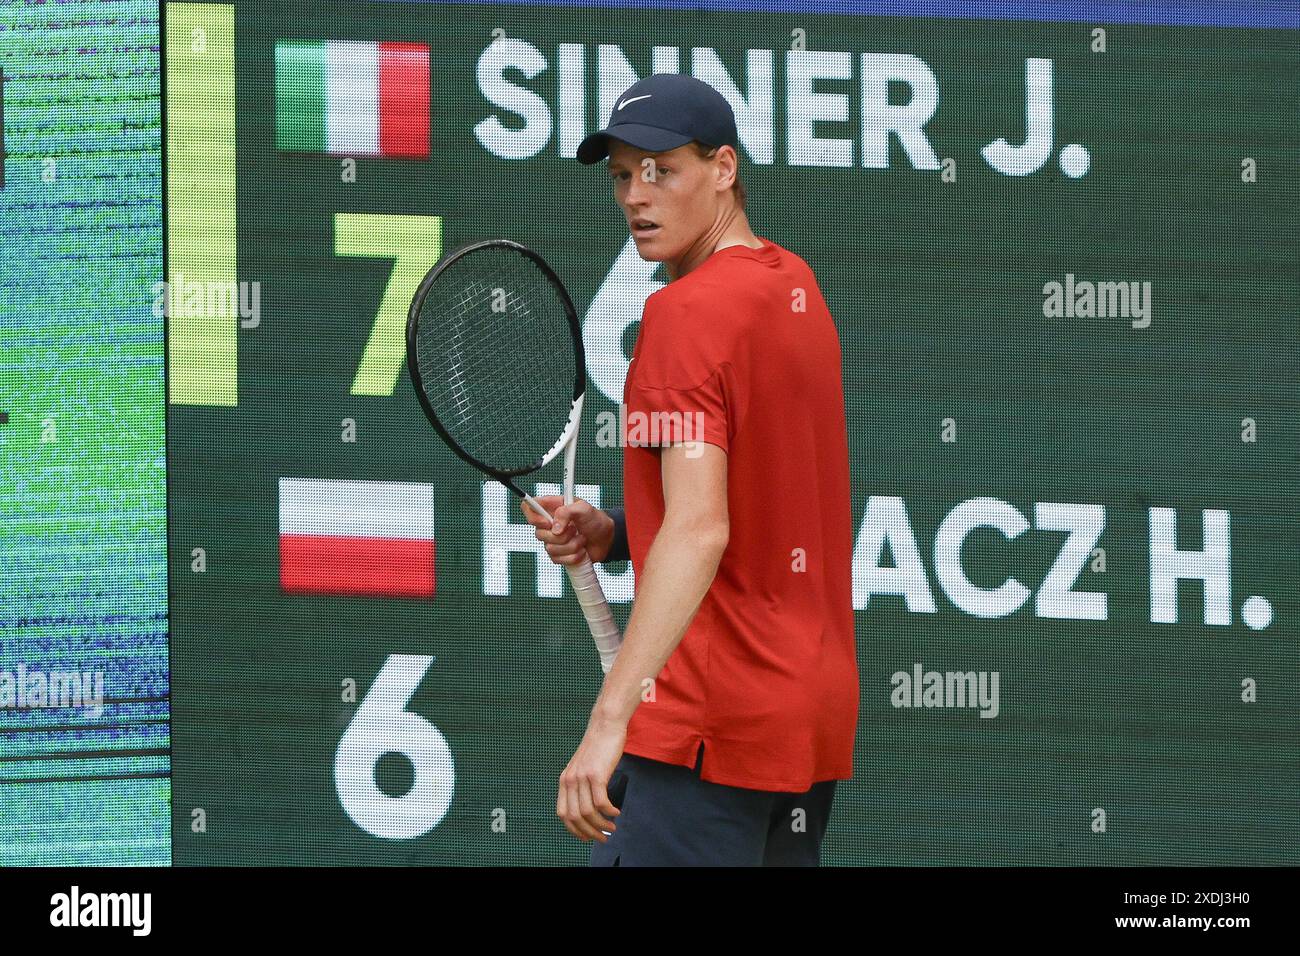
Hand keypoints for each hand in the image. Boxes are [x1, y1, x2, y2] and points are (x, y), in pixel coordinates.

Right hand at [520, 495, 615, 564]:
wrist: (607, 539)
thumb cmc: (595, 520)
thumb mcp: (584, 508)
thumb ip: (566, 512)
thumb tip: (555, 528)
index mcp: (552, 508)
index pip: (528, 507)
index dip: (533, 516)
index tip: (547, 523)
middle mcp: (549, 524)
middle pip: (538, 534)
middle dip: (560, 536)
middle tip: (574, 530)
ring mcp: (553, 540)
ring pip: (549, 549)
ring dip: (570, 546)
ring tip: (581, 539)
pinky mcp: (559, 555)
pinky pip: (557, 560)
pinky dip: (572, 556)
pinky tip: (581, 550)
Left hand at [557, 716, 625, 842]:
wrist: (605, 725)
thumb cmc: (598, 747)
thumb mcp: (583, 767)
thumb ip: (580, 785)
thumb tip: (587, 808)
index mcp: (564, 780)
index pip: (563, 814)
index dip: (574, 830)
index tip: (587, 837)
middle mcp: (570, 780)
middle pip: (575, 818)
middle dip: (589, 832)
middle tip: (603, 837)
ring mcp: (582, 777)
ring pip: (588, 813)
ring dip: (601, 825)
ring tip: (612, 827)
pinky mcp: (596, 774)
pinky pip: (601, 802)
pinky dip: (609, 811)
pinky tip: (616, 812)